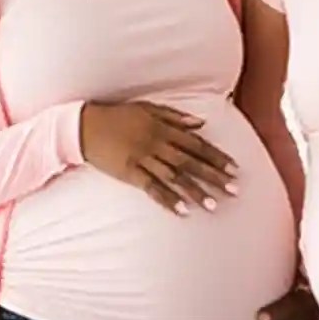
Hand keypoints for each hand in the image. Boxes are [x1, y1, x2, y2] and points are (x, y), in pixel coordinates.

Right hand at [81, 101, 237, 215]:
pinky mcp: (129, 172)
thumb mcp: (147, 108)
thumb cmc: (117, 116)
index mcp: (163, 127)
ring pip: (175, 177)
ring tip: (214, 205)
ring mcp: (143, 158)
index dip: (217, 156)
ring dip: (195, 192)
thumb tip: (201, 123)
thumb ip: (175, 117)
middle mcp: (157, 143)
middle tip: (234, 189)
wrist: (84, 126)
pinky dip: (168, 199)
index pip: (197, 144)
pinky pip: (152, 188)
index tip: (234, 168)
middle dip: (214, 176)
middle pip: (191, 162)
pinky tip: (183, 210)